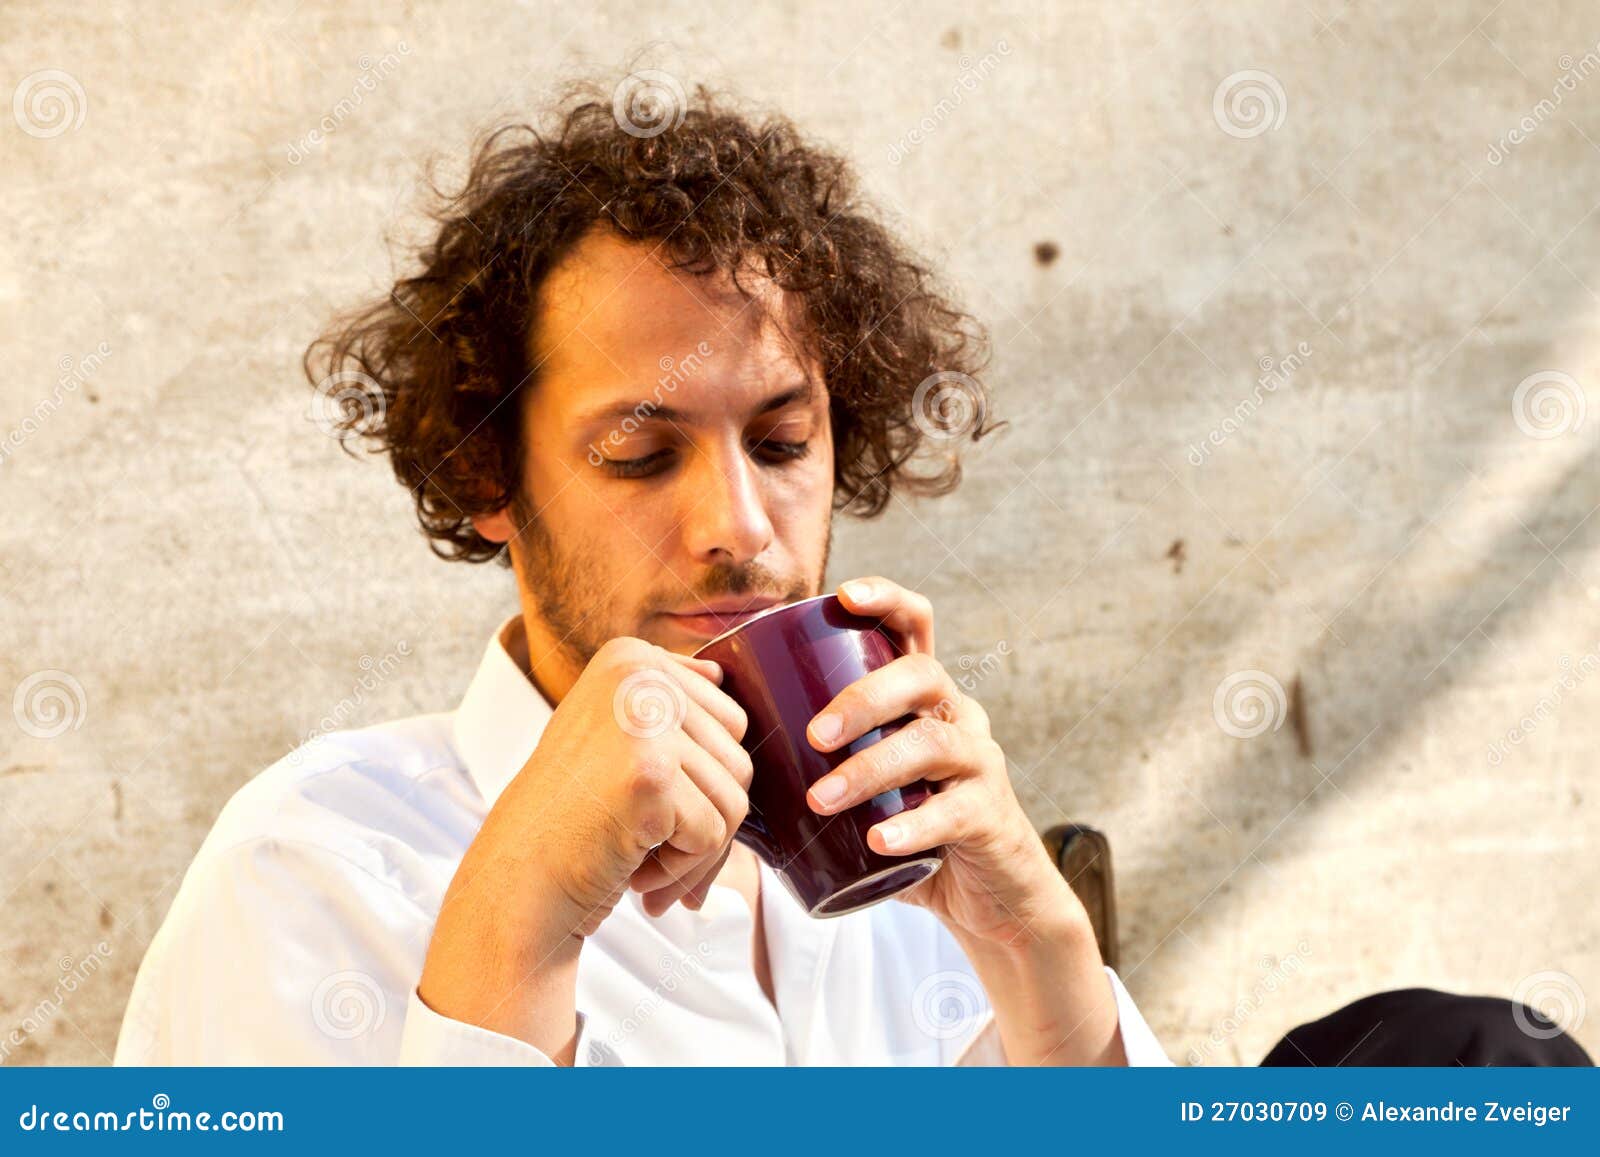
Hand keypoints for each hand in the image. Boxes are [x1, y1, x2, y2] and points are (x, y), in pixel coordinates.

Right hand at [418, 636, 751, 1054]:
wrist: (515, 884)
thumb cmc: (570, 820)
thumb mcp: (611, 737)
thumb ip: (665, 702)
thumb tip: (719, 673)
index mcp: (630, 659)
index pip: (729, 722)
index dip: (700, 784)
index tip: (651, 806)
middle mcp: (638, 676)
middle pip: (738, 759)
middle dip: (705, 818)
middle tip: (648, 845)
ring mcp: (644, 722)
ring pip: (734, 799)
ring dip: (695, 851)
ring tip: (641, 859)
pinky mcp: (651, 775)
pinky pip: (713, 834)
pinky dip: (682, 871)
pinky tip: (635, 874)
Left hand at [804, 578, 1081, 948]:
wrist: (985, 896)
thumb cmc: (906, 831)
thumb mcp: (863, 791)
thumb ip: (806, 775)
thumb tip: (722, 772)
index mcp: (922, 698)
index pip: (915, 625)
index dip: (886, 599)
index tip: (844, 595)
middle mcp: (957, 717)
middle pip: (922, 676)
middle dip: (863, 698)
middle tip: (814, 735)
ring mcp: (979, 764)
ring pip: (932, 744)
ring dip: (871, 767)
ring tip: (823, 799)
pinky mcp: (991, 816)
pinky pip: (955, 812)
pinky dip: (913, 826)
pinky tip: (879, 840)